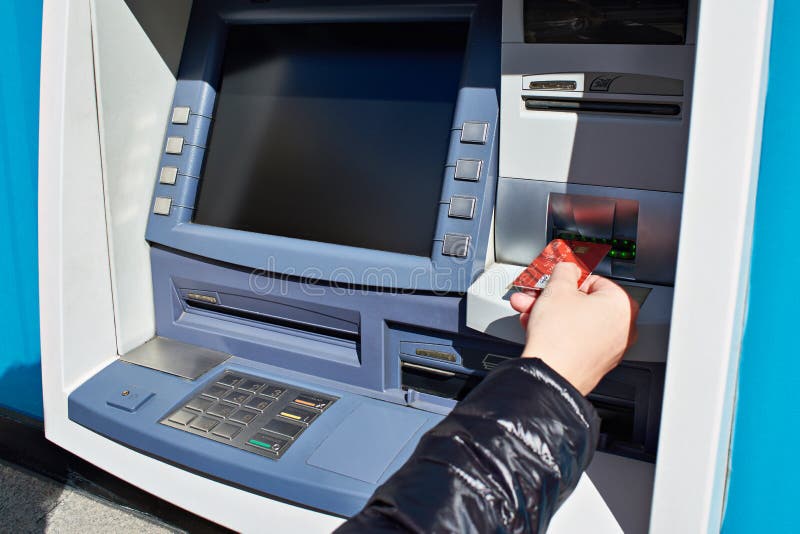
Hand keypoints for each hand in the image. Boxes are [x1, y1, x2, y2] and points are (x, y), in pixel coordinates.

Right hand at [509, 262, 638, 395]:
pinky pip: (576, 338)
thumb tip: (567, 270)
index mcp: (623, 305)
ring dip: (550, 313)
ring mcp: (611, 348)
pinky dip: (558, 331)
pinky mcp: (595, 362)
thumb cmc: (560, 337)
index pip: (595, 281)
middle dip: (554, 297)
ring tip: (529, 310)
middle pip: (583, 303)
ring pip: (577, 321)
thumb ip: (564, 272)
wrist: (550, 375)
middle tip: (538, 294)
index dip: (569, 280)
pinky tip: (536, 327)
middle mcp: (624, 328)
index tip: (555, 281)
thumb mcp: (557, 290)